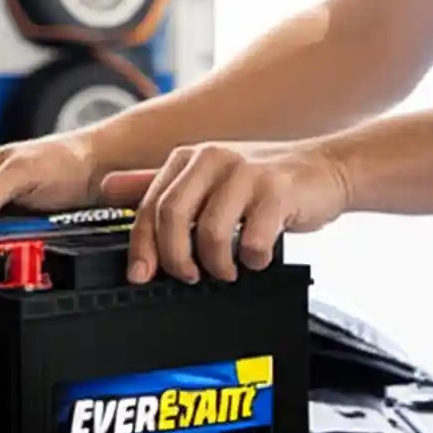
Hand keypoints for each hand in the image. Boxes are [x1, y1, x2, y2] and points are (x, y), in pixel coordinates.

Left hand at [100, 141, 351, 283]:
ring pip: (210, 232)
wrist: (325, 169)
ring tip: (225, 270)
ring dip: (215, 264)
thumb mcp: (206, 177)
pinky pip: (253, 239)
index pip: (150, 205)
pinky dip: (252, 260)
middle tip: (188, 276)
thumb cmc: (262, 181)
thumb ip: (158, 183)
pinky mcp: (279, 191)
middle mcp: (213, 158)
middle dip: (175, 258)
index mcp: (189, 157)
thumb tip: (107, 187)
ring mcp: (247, 172)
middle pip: (173, 217)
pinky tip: (256, 258)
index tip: (141, 275)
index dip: (141, 245)